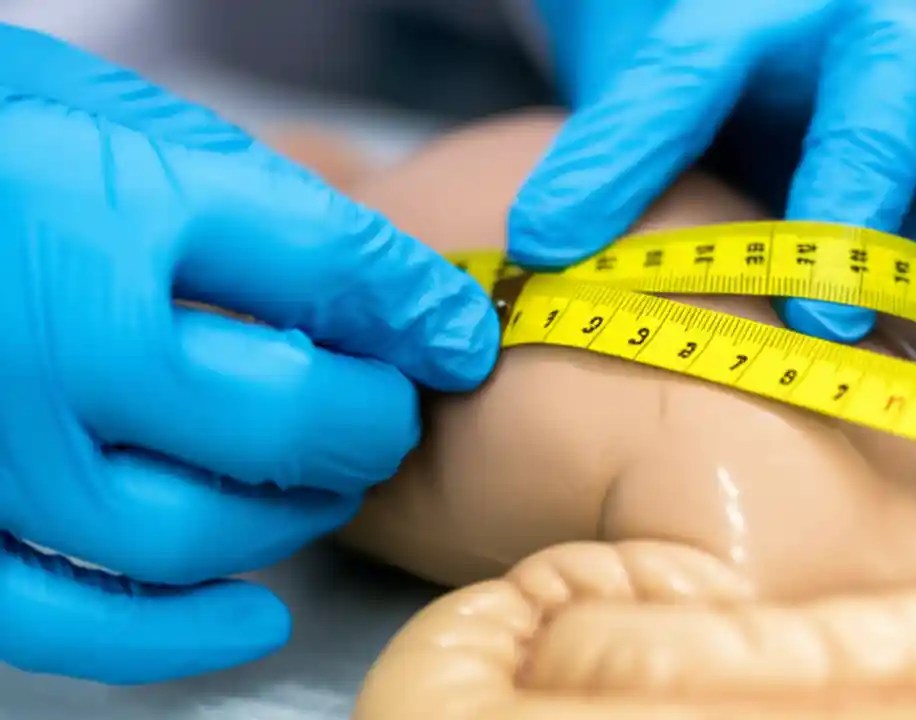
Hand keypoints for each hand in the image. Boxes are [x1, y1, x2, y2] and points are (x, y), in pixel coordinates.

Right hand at [0, 25, 497, 683]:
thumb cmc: (14, 140)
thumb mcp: (130, 121)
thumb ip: (259, 203)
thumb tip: (414, 303)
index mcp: (107, 210)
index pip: (327, 271)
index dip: (420, 310)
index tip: (459, 337)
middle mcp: (53, 337)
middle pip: (280, 418)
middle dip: (366, 424)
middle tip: (385, 413)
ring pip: (191, 531)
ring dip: (291, 519)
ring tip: (321, 484)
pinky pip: (68, 618)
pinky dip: (174, 634)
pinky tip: (255, 610)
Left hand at [511, 0, 915, 364]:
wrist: (808, 84)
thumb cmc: (735, 117)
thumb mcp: (672, 127)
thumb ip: (614, 163)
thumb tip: (537, 247)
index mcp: (755, 24)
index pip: (685, 69)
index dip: (624, 150)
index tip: (557, 241)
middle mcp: (873, 35)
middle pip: (883, 75)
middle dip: (857, 184)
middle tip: (825, 307)